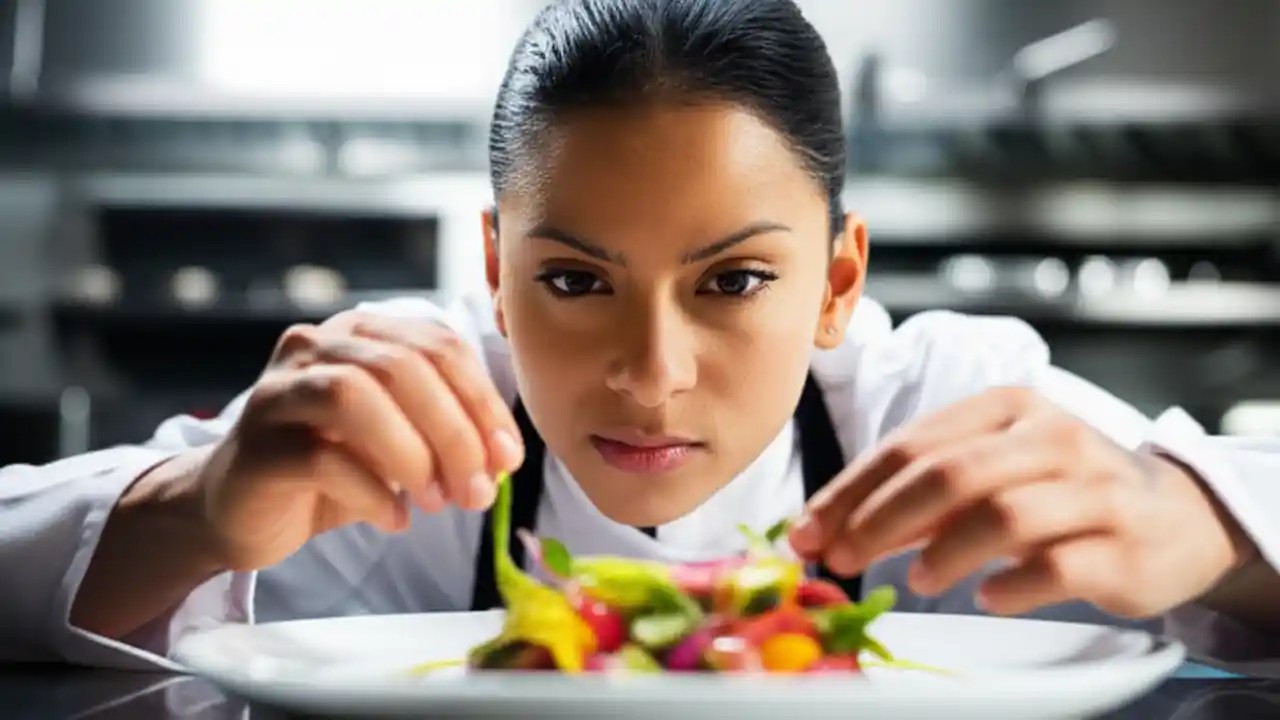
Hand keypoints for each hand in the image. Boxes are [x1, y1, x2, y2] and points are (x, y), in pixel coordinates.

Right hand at [193, 310, 523, 570]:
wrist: (238, 508)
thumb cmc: (331, 468)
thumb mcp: (398, 438)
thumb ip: (446, 430)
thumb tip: (502, 457)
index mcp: (361, 332)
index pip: (438, 346)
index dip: (483, 400)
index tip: (509, 456)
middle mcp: (315, 345)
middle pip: (401, 367)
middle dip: (455, 432)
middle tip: (480, 490)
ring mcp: (279, 391)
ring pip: (355, 396)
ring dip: (412, 454)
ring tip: (438, 501)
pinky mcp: (257, 445)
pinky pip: (321, 459)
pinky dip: (371, 493)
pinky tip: (394, 520)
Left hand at [788, 387, 1252, 617]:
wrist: (1177, 516)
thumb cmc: (1061, 491)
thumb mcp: (992, 472)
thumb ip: (919, 495)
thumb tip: (829, 528)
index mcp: (1005, 409)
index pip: (909, 446)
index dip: (850, 491)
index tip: (806, 531)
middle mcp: (1050, 438)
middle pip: (949, 474)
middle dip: (880, 520)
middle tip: (839, 558)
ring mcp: (1093, 490)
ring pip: (1004, 514)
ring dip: (945, 550)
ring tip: (913, 581)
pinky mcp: (1124, 545)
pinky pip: (1060, 565)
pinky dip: (1016, 584)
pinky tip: (987, 599)